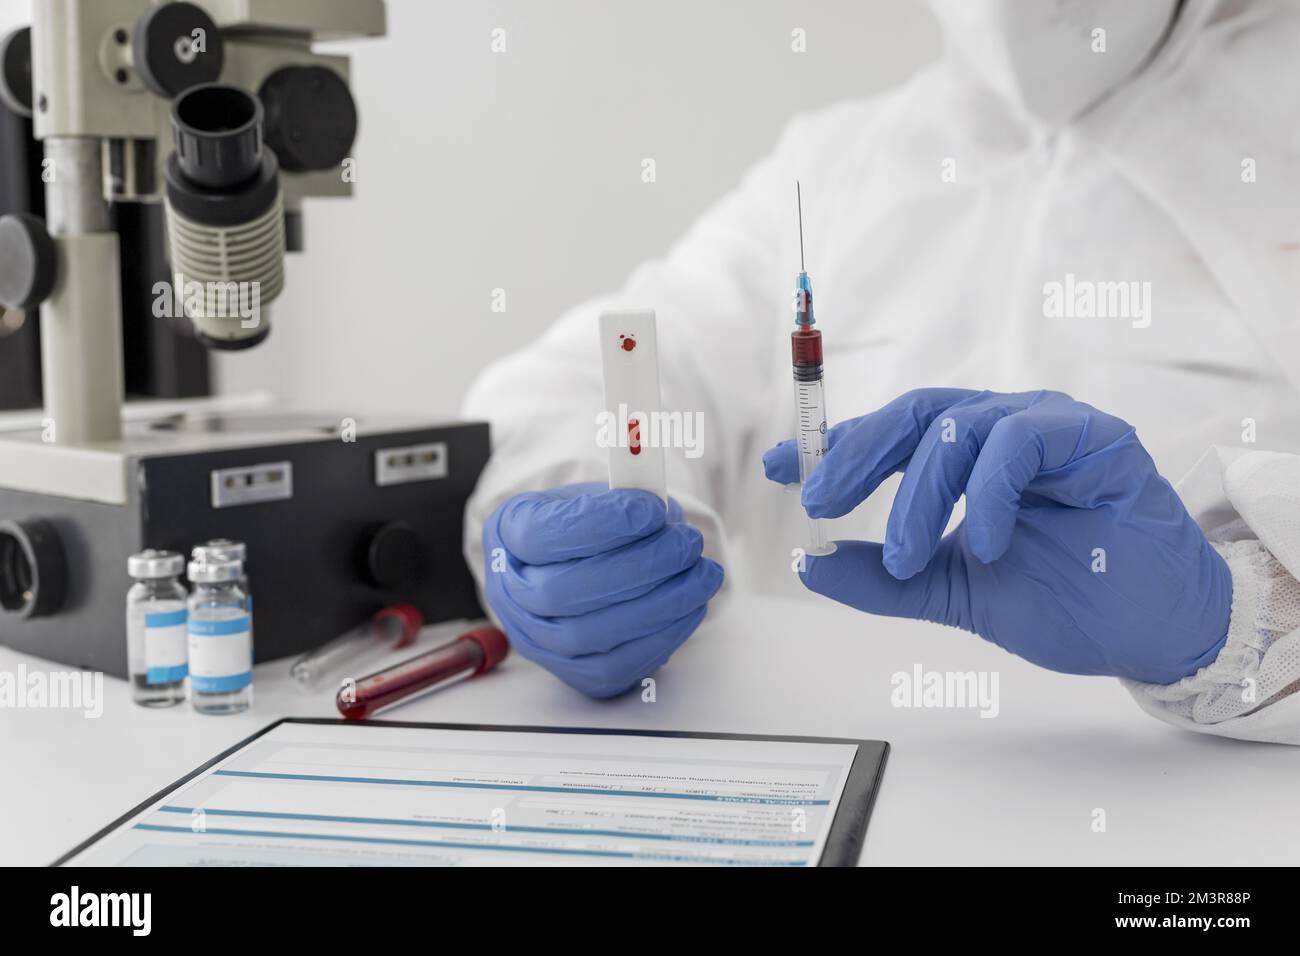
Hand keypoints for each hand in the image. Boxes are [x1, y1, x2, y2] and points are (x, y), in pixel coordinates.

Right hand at [482, 482, 724, 696]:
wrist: (580, 565)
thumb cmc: (590, 526)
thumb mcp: (597, 495)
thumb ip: (624, 495)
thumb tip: (663, 509)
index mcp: (507, 535)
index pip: (540, 536)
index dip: (600, 525)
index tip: (653, 510)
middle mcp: (509, 593)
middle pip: (564, 591)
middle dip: (640, 566)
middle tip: (687, 543)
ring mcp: (536, 640)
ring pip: (590, 634)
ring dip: (660, 603)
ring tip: (702, 573)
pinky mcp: (572, 672)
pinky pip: (615, 667)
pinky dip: (662, 636)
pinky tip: (691, 606)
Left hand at [763, 389, 1230, 683]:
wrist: (1147, 632)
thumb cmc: (1061, 602)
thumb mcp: (951, 594)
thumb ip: (883, 579)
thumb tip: (809, 563)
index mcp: (966, 458)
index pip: (889, 434)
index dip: (833, 445)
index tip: (779, 468)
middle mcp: (1001, 428)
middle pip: (914, 414)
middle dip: (858, 454)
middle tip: (820, 499)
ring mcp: (1047, 425)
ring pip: (959, 426)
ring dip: (920, 494)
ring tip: (909, 558)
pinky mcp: (1092, 436)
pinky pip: (1021, 440)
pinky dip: (989, 492)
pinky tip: (982, 542)